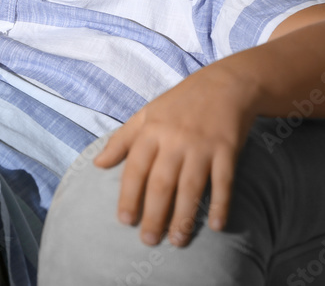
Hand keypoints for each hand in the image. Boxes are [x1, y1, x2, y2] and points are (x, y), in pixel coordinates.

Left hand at [93, 63, 258, 246]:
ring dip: (184, 217)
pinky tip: (216, 226)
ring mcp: (202, 145)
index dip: (129, 196)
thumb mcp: (146, 114)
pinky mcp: (227, 149)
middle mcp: (175, 139)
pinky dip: (220, 204)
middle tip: (148, 241)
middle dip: (153, 215)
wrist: (226, 83)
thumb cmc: (181, 102)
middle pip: (161, 184)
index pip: (135, 168)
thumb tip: (97, 165)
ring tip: (177, 241)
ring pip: (190, 188)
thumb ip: (122, 140)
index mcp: (151, 130)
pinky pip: (223, 182)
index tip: (125, 220)